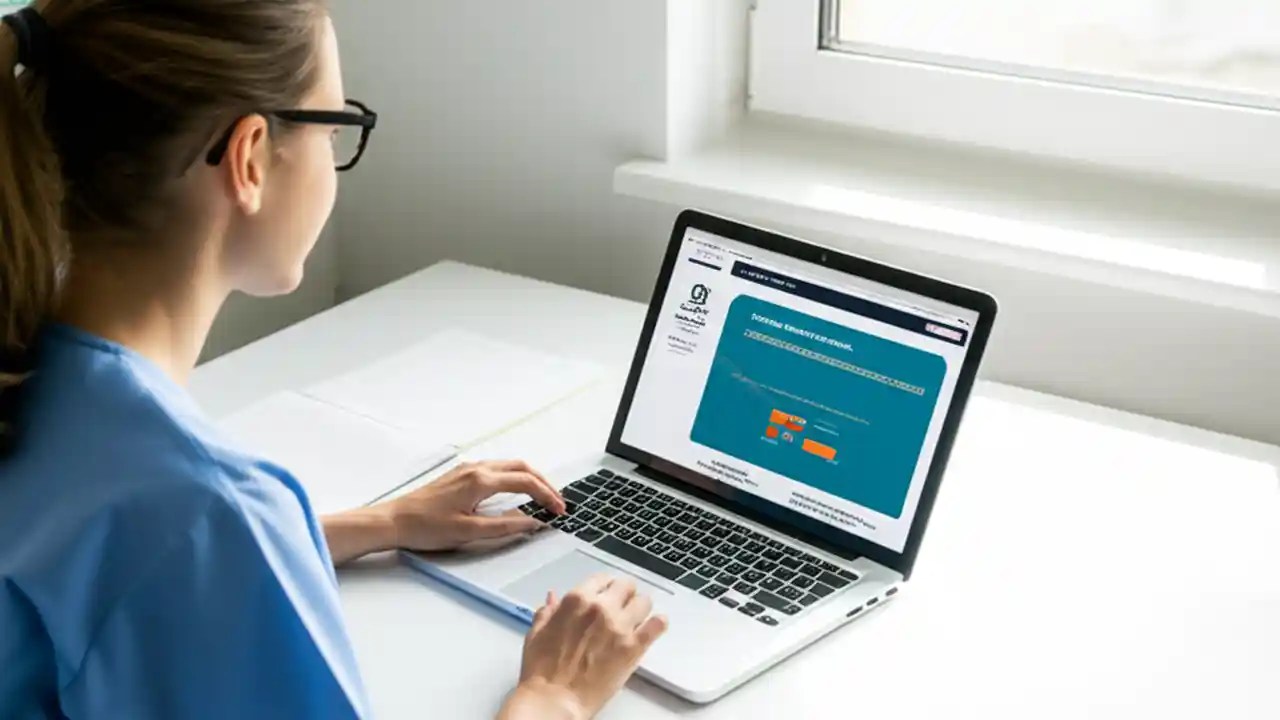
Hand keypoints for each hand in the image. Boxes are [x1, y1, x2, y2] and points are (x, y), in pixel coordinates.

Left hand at [385, 459, 565, 551]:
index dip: (547, 496)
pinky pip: (496, 469)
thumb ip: (504, 526)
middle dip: (544, 483)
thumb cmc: (425, 528)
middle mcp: (476, 469)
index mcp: (481, 481)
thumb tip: (532, 523)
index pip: (526, 482)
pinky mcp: (460, 475)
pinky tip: (514, 491)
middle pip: (521, 467)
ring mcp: (467, 469)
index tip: (559, 511)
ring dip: (529, 478)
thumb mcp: (468, 532)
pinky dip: (514, 477)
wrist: (393, 520)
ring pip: (509, 465)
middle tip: (557, 502)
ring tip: (541, 497)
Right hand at [499, 575, 668, 719]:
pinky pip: (657, 625)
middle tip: (622, 606)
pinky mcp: (634, 647)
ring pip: (644, 602)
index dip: (604, 587)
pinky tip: (656, 626)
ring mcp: (620, 626)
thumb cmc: (542, 670)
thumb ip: (548, 612)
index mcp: (577, 600)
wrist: (555, 699)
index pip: (602, 579)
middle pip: (626, 586)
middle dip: (624, 594)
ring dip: (640, 608)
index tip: (606, 595)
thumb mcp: (537, 633)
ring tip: (637, 618)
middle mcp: (601, 608)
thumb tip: (553, 599)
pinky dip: (658, 624)